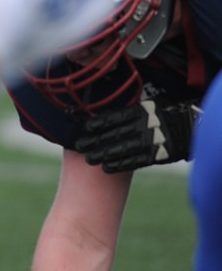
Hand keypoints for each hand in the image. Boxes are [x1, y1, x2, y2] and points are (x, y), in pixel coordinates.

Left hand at [74, 99, 198, 172]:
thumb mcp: (148, 103)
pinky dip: (120, 164)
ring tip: (89, 158)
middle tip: (79, 146)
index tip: (84, 128)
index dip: (99, 123)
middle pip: (115, 134)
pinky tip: (106, 167)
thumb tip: (102, 113)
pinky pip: (136, 161)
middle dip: (95, 141)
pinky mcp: (157, 155)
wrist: (191, 124)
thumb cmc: (164, 111)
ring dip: (104, 154)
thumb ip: (128, 109)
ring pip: (123, 149)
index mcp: (141, 111)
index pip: (115, 117)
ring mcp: (152, 141)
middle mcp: (145, 126)